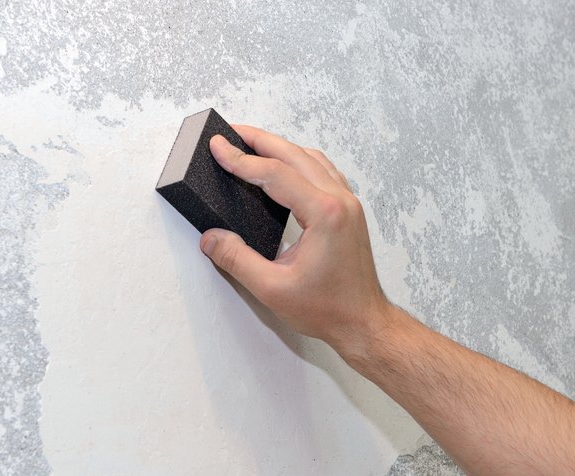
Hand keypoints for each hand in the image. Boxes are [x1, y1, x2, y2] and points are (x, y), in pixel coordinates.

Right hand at [200, 126, 389, 348]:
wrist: (363, 322)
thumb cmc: (328, 309)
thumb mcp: (271, 288)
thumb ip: (236, 259)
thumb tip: (210, 238)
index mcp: (325, 214)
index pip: (275, 174)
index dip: (242, 160)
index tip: (217, 148)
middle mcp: (340, 201)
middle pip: (295, 155)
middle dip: (260, 140)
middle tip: (230, 133)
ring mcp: (349, 204)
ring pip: (311, 159)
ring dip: (281, 148)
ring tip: (252, 144)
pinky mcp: (349, 211)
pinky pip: (323, 172)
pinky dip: (300, 161)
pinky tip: (286, 166)